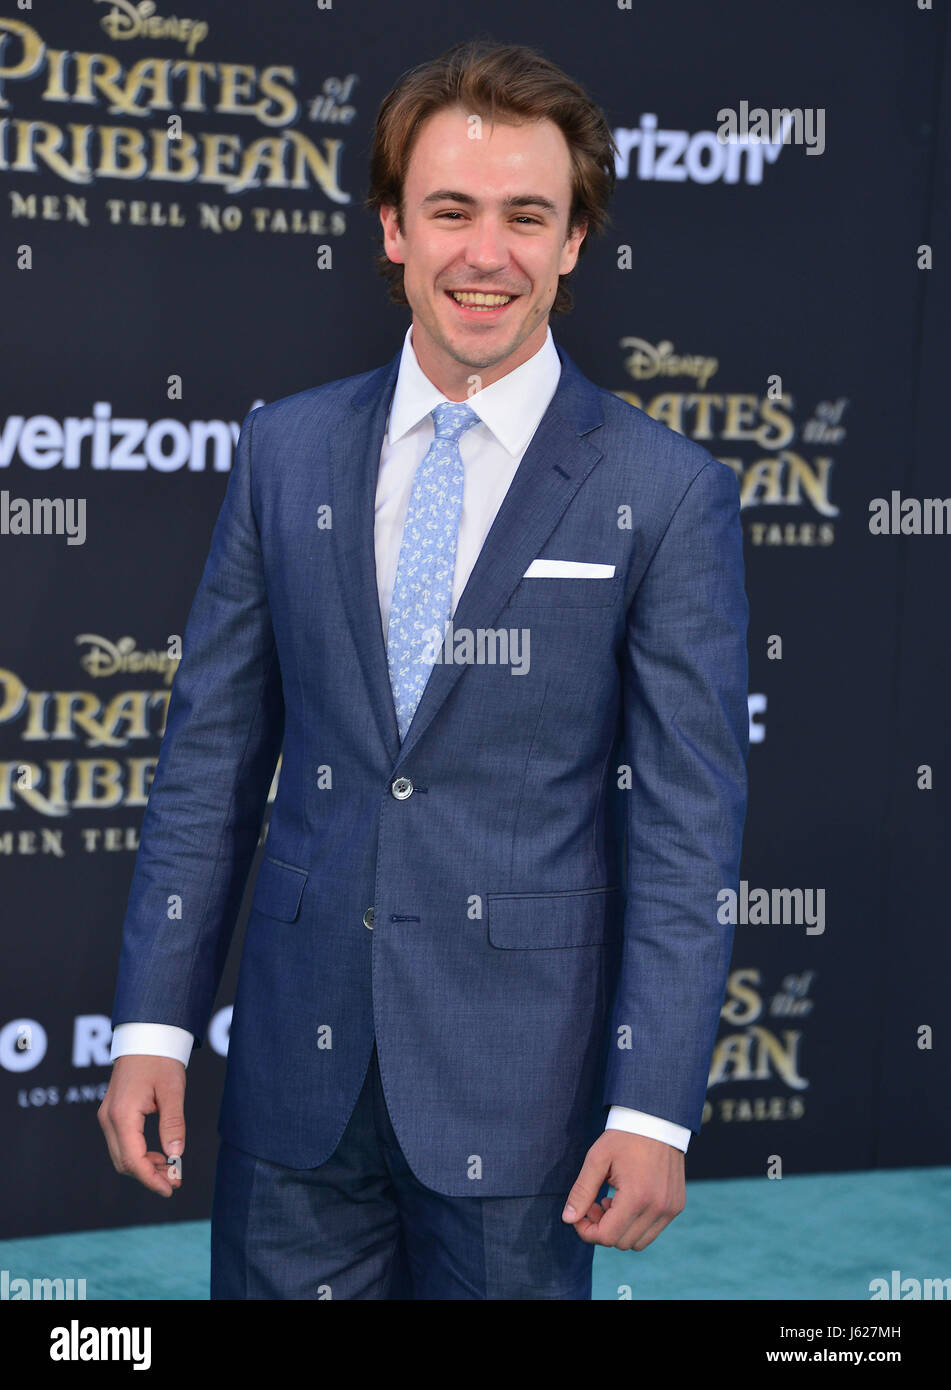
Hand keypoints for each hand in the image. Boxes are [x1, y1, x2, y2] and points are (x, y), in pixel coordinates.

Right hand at [98, 1055, 186, 1197]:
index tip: (171, 1188)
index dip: (151, 1178)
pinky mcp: (112, 1114)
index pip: (133, 1159)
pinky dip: (139, 1154)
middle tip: (175, 1181)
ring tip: (170, 1169)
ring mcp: (107, 1117)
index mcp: (122, 1115)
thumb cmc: (160, 1060)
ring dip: (144, 1166)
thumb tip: (176, 1155)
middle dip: (148, 1175)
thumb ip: (173, 1123)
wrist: (145, 1038)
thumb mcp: (172, 1090)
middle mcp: (109, 1119)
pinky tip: (159, 1154)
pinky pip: (122, 1143)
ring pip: (121, 1155)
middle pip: (124, 1162)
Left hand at [562, 1130, 684, 1249]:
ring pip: (638, 1242)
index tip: (580, 1214)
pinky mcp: (676, 1206)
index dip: (587, 1231)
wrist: (656, 1120)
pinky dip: (637, 1224)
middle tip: (595, 1203)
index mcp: (637, 1196)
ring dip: (620, 1229)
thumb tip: (568, 1219)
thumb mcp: (597, 1159)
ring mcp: (670, 1208)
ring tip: (612, 1202)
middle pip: (621, 1242)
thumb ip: (582, 1191)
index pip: (607, 1236)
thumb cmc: (624, 1137)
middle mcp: (658, 1207)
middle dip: (602, 1228)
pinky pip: (652, 1231)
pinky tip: (628, 1200)